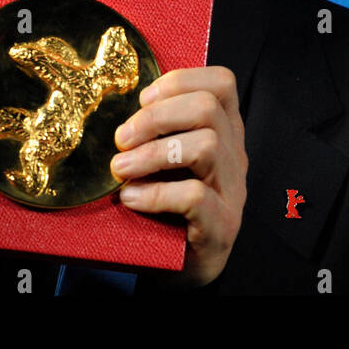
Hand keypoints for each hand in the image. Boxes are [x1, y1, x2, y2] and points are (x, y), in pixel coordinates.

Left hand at [109, 66, 246, 286]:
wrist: (182, 267)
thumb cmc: (169, 207)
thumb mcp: (166, 161)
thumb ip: (156, 133)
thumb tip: (113, 110)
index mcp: (225, 132)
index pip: (221, 84)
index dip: (180, 81)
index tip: (142, 98)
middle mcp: (235, 156)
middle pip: (208, 108)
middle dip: (157, 117)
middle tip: (122, 138)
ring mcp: (232, 191)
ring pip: (206, 146)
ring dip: (153, 153)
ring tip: (121, 169)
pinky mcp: (222, 226)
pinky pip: (194, 196)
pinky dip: (155, 193)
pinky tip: (131, 199)